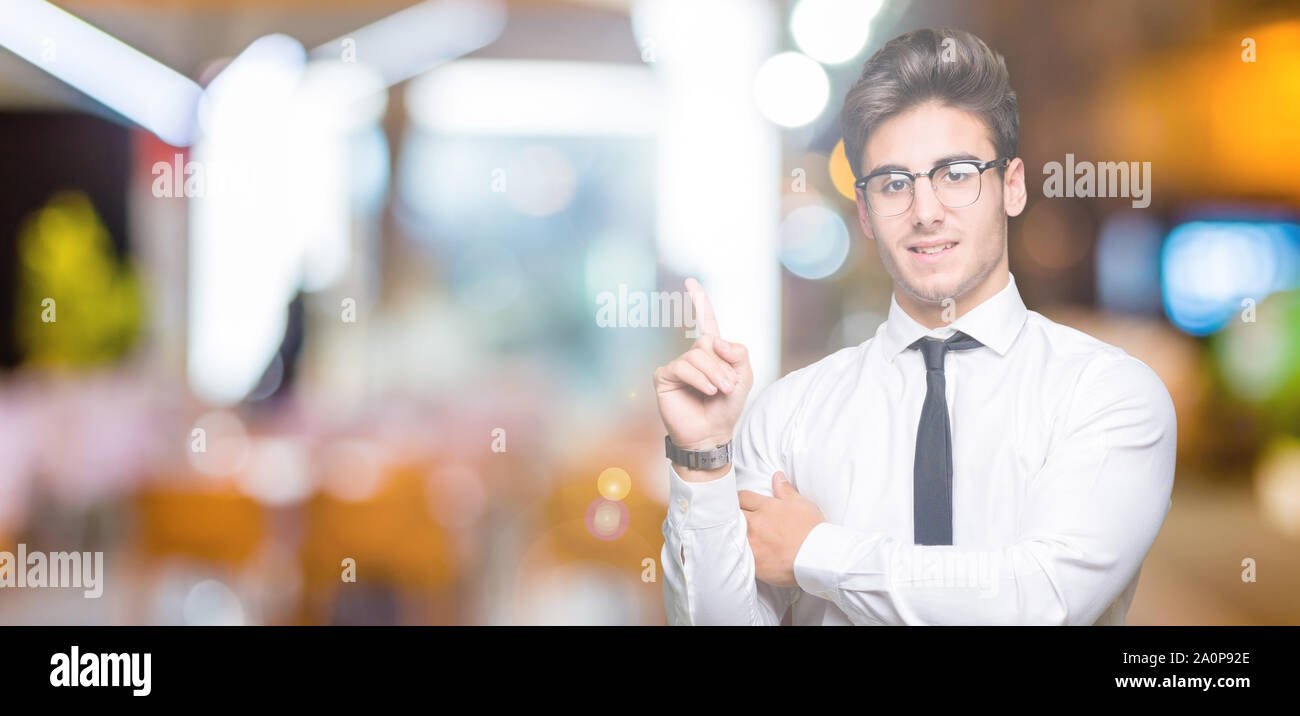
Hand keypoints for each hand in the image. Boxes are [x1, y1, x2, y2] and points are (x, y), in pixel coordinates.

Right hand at [653, 278, 752, 464]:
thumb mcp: (744, 378)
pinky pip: (683, 366)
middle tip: (728, 387)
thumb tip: (715, 339)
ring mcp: (677, 365)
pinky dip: (699, 378)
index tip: (690, 281)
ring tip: (718, 392)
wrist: (712, 434)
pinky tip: (706, 391)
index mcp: (712, 352)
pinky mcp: (664, 377)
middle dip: (723, 365)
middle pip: (708, 342)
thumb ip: (738, 353)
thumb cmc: (726, 407)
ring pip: (697, 355)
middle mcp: (693, 355)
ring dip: (714, 374)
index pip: (706, 321)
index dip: (700, 301)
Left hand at [739, 471, 825, 586]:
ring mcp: (752, 543)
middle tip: (733, 519)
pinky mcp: (753, 562)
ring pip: (730, 534)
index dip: (739, 499)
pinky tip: (737, 555)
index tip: (740, 504)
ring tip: (733, 537)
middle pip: (731, 514)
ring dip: (731, 534)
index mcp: (767, 507)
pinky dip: (736, 554)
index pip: (742, 497)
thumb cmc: (813, 531)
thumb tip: (777, 476)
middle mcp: (756, 523)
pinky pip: (737, 556)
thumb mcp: (802, 505)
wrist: (819, 557)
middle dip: (731, 515)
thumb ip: (786, 491)